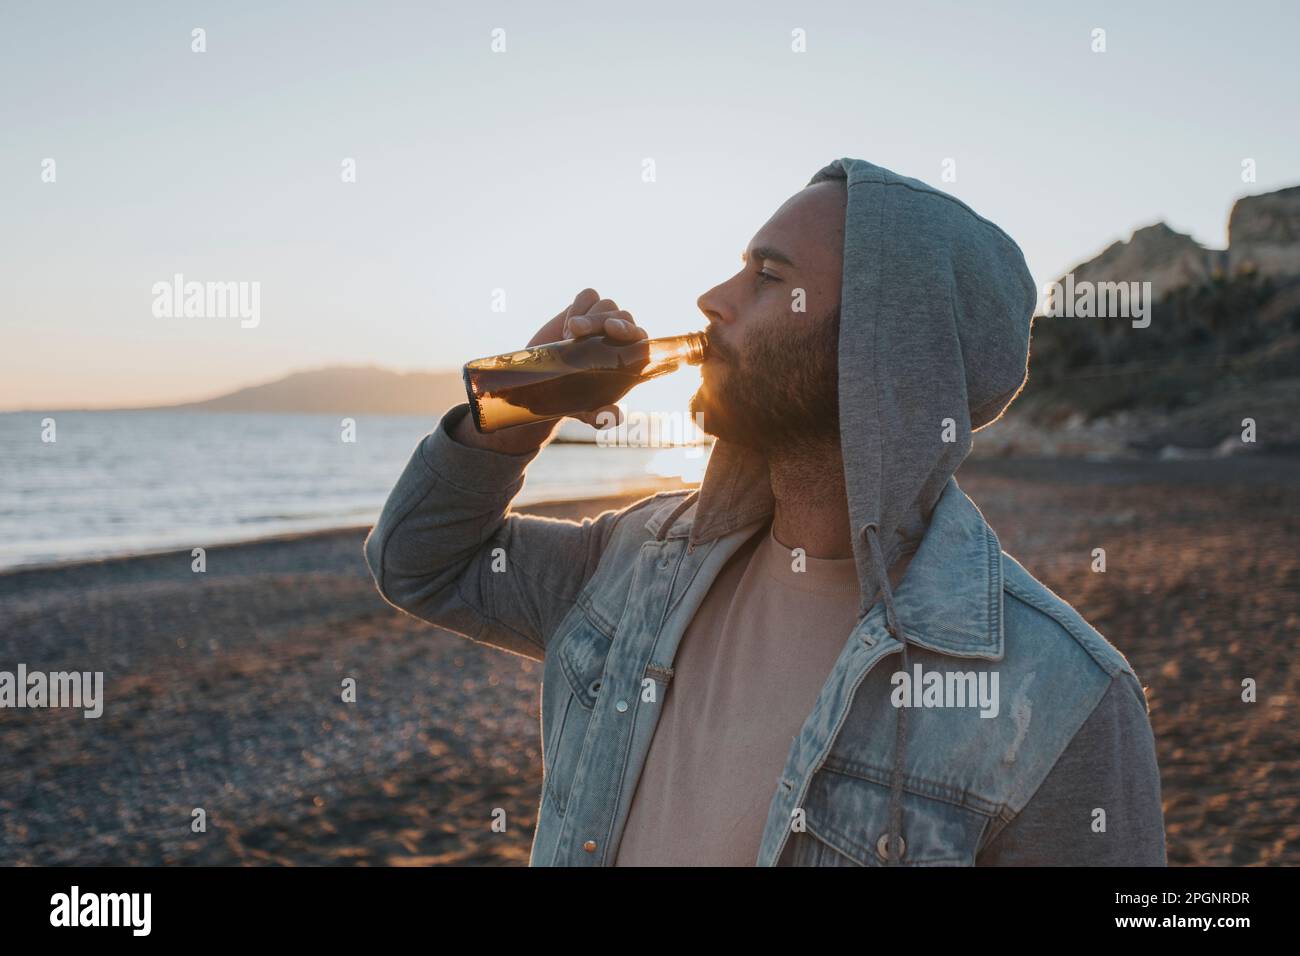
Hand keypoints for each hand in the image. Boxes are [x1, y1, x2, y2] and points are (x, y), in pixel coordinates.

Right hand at [452, 288, 648, 452]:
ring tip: (570, 335)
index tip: (611, 330)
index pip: (641, 339)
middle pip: (622, 317)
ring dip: (588, 316)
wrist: (543, 385)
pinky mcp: (584, 310)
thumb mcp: (586, 413)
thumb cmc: (573, 400)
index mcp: (629, 360)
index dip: (630, 331)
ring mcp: (602, 322)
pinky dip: (579, 305)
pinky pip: (589, 296)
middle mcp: (620, 338)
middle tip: (576, 333)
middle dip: (600, 322)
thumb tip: (614, 417)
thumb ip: (601, 417)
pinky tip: (567, 324)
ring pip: (606, 305)